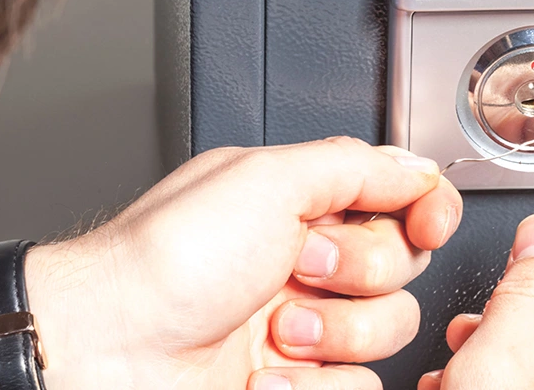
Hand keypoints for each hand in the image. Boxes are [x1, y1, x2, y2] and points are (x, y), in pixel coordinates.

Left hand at [22, 137, 463, 388]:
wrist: (107, 351)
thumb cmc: (161, 263)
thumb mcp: (263, 180)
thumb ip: (353, 166)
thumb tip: (414, 166)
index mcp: (300, 204)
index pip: (400, 199)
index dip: (426, 210)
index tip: (424, 222)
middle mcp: (306, 264)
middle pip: (404, 267)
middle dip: (362, 272)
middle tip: (304, 269)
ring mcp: (303, 328)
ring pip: (388, 333)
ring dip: (337, 333)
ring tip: (275, 330)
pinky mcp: (296, 383)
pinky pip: (355, 389)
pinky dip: (311, 386)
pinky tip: (261, 373)